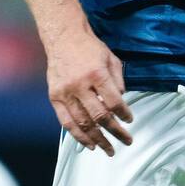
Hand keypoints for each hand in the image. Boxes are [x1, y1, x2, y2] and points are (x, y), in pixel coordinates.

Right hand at [45, 30, 132, 155]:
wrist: (63, 37)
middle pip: (100, 116)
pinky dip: (78, 136)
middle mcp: (80, 85)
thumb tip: (121, 102)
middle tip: (126, 141)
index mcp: (97, 74)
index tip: (130, 120)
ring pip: (82, 123)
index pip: (114, 102)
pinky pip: (66, 122)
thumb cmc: (89, 48)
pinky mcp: (54, 97)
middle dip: (115, 132)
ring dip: (97, 139)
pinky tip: (89, 144)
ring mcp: (66, 92)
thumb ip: (118, 81)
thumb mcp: (111, 59)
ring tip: (108, 148)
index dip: (124, 114)